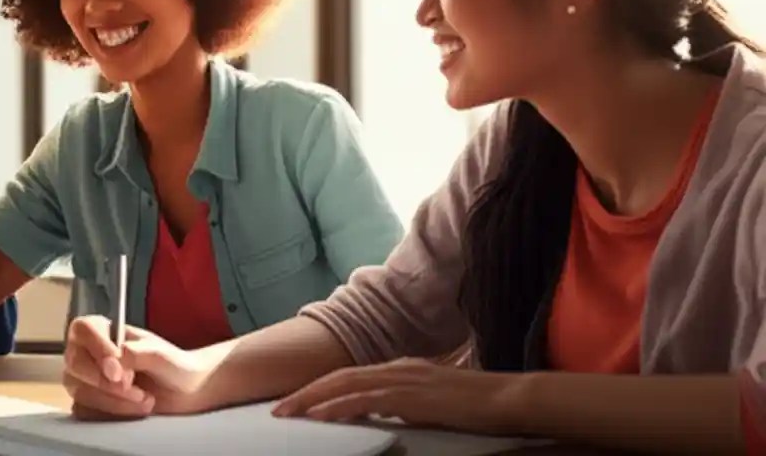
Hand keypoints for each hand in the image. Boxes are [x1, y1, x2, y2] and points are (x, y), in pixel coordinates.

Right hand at [63, 316, 212, 419]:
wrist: (187, 393)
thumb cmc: (174, 366)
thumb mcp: (161, 355)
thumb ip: (136, 353)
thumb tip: (115, 360)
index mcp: (104, 330)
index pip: (83, 329)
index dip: (98, 350)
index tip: (118, 371)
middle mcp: (89, 352)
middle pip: (75, 364)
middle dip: (106, 383)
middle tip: (133, 387)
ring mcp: (86, 379)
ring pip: (80, 391)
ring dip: (114, 401)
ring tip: (144, 400)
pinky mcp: (90, 404)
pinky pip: (86, 412)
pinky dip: (112, 414)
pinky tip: (133, 410)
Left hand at [271, 357, 522, 433]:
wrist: (510, 400)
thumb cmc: (477, 407)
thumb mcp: (432, 405)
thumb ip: (405, 406)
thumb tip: (381, 418)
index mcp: (401, 369)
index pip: (350, 377)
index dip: (319, 388)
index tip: (296, 402)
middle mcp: (397, 368)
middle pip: (338, 377)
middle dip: (304, 393)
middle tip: (277, 409)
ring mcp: (403, 379)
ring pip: (344, 385)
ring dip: (311, 399)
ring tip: (286, 413)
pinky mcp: (411, 396)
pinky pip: (365, 400)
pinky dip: (337, 406)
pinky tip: (319, 416)